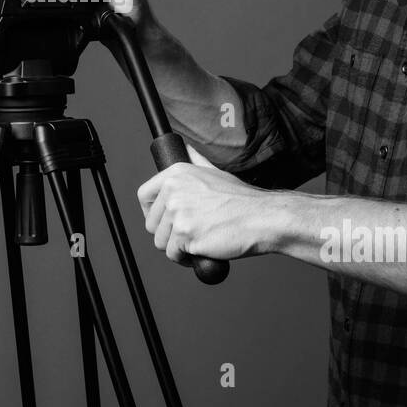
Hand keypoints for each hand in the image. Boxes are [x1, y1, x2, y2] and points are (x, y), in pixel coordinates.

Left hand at [136, 144, 278, 264]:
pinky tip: (201, 251)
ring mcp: (179, 213)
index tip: (162, 221)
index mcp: (177, 174)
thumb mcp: (215, 171)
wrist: (263, 218)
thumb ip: (195, 161)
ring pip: (160, 242)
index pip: (143, 195)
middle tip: (189, 235)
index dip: (150, 212)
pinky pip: (173, 255)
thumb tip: (185, 147)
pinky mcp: (185, 235)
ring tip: (197, 243)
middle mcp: (174, 191)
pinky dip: (186, 259)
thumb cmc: (243, 200)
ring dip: (177, 249)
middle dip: (167, 234)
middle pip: (151, 224)